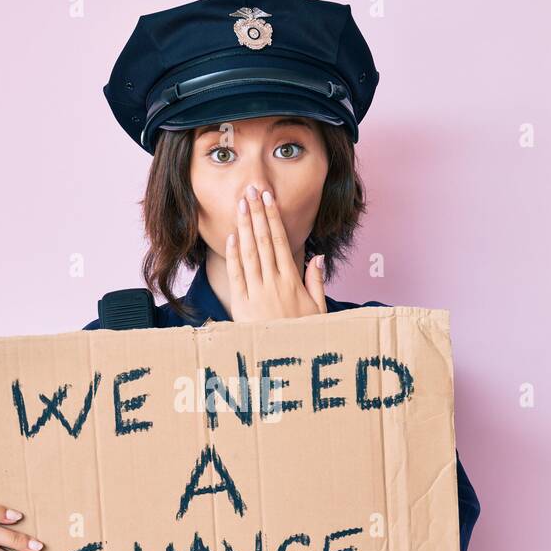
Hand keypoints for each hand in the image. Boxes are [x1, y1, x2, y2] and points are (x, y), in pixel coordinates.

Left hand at [225, 184, 327, 323]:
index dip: (274, 218)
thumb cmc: (303, 334)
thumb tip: (317, 257)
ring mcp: (256, 293)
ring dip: (245, 227)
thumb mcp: (318, 310)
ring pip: (249, 253)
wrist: (287, 359)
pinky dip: (234, 256)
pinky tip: (232, 237)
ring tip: (241, 205)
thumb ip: (316, 282)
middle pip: (264, 241)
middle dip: (257, 214)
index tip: (269, 199)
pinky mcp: (241, 305)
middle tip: (251, 190)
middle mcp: (273, 283)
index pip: (281, 242)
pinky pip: (236, 276)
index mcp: (292, 281)